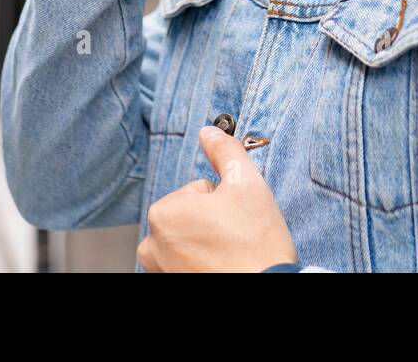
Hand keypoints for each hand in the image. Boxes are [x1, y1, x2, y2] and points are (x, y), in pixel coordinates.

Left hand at [136, 125, 299, 272]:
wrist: (265, 287)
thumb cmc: (255, 245)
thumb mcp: (246, 184)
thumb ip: (225, 150)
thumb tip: (210, 130)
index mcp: (164, 212)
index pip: (199, 191)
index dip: (223, 202)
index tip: (236, 220)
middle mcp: (151, 243)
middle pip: (191, 216)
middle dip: (213, 222)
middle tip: (235, 237)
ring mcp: (158, 269)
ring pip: (189, 240)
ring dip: (206, 243)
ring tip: (229, 254)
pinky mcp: (169, 283)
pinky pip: (185, 263)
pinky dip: (201, 264)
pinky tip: (221, 267)